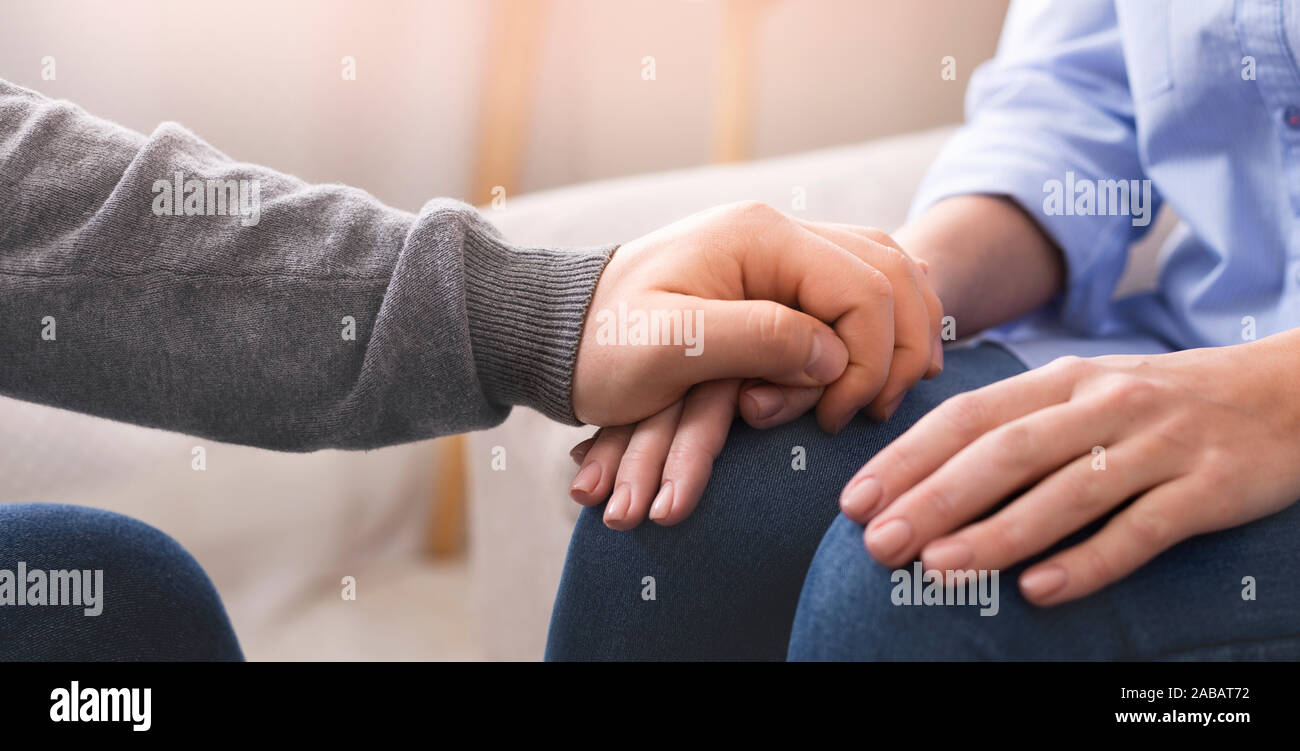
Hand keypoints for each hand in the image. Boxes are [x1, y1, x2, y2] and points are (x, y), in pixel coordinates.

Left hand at [569, 213, 942, 529]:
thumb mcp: (672, 345)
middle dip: (895, 350)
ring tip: (885, 394)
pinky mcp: (778, 281)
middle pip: (889, 275)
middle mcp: (781, 234)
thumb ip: (758, 340)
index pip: (863, 289)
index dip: (867, 360)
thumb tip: (833, 357)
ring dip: (900, 335)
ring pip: (884, 275)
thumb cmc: (604, 342)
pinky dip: (883, 325)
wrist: (563, 331)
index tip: (835, 418)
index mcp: (762, 238)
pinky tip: (884, 365)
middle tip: (868, 413)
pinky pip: (858, 290)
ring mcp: (781, 254)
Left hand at [840, 334, 1299, 604]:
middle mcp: (1105, 405)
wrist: (1287, 394)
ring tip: (938, 568)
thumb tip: (927, 469)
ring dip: (996, 532)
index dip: (908, 457)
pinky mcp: (1207, 488)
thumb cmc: (1162, 401)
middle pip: (1004, 452)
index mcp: (1064, 379)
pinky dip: (1089, 562)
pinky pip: (1140, 530)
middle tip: (878, 543)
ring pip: (1065, 492)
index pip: (968, 415)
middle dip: (933, 498)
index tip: (857, 499)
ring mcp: (1158, 445)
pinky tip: (1039, 591)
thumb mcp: (1088, 391)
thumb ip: (1019, 421)